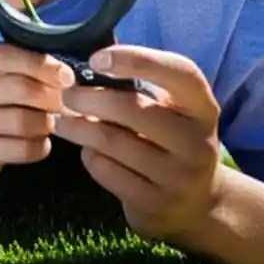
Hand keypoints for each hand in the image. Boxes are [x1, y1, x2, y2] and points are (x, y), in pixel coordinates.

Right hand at [0, 43, 76, 181]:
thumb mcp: (7, 75)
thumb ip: (33, 69)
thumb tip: (68, 78)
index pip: (10, 57)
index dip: (43, 67)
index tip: (67, 78)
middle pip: (21, 89)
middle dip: (52, 98)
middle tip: (65, 106)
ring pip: (23, 122)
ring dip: (46, 125)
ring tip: (49, 124)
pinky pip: (22, 149)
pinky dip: (39, 147)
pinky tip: (39, 142)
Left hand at [52, 45, 226, 241]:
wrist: (197, 205)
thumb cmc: (170, 142)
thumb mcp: (170, 113)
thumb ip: (139, 87)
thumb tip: (90, 58)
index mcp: (203, 108)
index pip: (180, 73)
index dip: (138, 59)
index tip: (96, 58)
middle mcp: (198, 141)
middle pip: (132, 109)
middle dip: (88, 98)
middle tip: (64, 95)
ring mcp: (179, 176)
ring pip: (112, 142)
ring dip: (78, 127)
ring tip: (60, 120)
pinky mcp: (156, 203)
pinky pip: (107, 171)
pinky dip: (89, 156)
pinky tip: (87, 150)